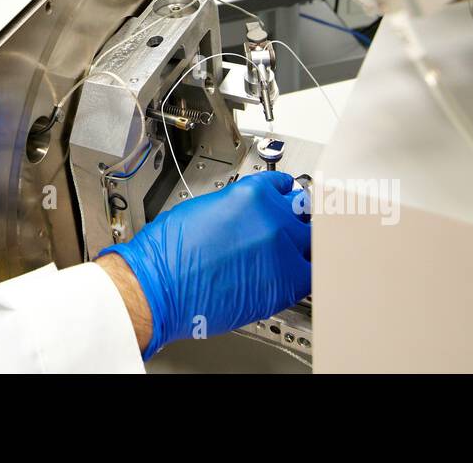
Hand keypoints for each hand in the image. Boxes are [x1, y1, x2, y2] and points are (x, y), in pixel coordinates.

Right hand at [97, 171, 310, 359]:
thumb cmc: (168, 253)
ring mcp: (283, 250)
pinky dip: (304, 275)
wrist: (160, 286)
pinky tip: (293, 276)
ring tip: (295, 253)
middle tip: (292, 227)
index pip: (283, 186)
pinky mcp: (285, 284)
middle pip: (303, 212)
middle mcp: (272, 217)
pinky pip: (310, 276)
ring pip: (313, 244)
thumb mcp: (203, 210)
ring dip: (305, 247)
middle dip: (297, 218)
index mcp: (251, 194)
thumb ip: (235, 209)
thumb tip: (245, 218)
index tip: (284, 201)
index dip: (283, 195)